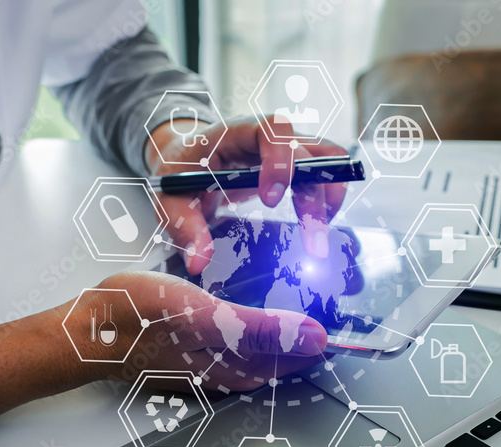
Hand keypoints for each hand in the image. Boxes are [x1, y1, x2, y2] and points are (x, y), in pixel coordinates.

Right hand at [0, 271, 328, 415]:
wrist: (81, 330)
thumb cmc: (135, 319)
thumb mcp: (202, 315)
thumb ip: (259, 328)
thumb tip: (312, 338)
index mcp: (231, 366)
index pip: (292, 362)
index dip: (319, 347)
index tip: (345, 331)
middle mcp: (220, 372)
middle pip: (276, 364)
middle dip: (302, 349)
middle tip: (327, 327)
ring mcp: (199, 365)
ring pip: (252, 359)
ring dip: (276, 345)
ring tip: (295, 326)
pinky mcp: (182, 355)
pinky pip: (226, 351)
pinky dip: (245, 340)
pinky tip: (242, 325)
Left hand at [147, 117, 349, 273]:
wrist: (186, 158)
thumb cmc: (180, 172)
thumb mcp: (171, 199)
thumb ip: (185, 227)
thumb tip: (199, 262)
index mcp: (235, 131)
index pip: (271, 130)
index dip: (279, 162)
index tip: (271, 200)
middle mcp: (268, 135)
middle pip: (308, 152)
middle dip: (314, 197)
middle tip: (313, 243)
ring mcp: (286, 148)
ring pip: (328, 158)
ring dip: (330, 196)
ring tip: (319, 235)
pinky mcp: (295, 163)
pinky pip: (326, 171)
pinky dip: (329, 197)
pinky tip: (316, 225)